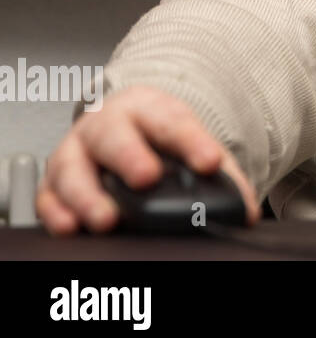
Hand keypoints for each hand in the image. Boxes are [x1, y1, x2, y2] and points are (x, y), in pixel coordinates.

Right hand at [35, 85, 260, 235]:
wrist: (125, 121)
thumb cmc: (158, 136)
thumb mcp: (191, 145)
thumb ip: (221, 175)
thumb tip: (244, 211)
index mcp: (149, 110)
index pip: (173, 122)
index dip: (192, 142)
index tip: (209, 162)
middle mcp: (107, 125)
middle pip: (114, 135)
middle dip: (130, 156)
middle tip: (146, 178)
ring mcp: (77, 150)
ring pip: (73, 167)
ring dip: (88, 195)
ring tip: (106, 219)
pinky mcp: (55, 179)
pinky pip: (48, 195)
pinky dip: (56, 212)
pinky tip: (70, 227)